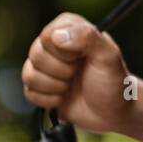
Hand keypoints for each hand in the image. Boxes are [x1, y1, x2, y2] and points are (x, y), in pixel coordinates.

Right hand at [21, 11, 134, 134]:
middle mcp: (54, 44)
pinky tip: (64, 97)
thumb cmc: (113, 81)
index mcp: (70, 28)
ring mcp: (46, 66)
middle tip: (78, 73)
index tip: (80, 58)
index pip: (48, 34)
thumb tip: (56, 35)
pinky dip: (49, 99)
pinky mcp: (40, 87)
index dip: (63, 51)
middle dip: (61, 70)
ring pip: (29, 74)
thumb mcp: (108, 56)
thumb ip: (88, 38)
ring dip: (54, 86)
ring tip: (72, 85)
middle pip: (36, 54)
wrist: (112, 113)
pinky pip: (29, 92)